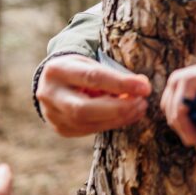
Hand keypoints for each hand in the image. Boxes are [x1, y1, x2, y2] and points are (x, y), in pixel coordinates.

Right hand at [36, 54, 151, 136]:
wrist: (55, 83)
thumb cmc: (81, 70)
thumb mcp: (93, 64)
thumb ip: (115, 75)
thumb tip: (142, 86)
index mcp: (58, 70)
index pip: (92, 78)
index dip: (121, 84)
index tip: (145, 87)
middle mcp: (50, 94)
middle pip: (84, 108)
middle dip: (118, 108)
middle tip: (141, 102)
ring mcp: (52, 115)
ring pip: (87, 123)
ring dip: (119, 117)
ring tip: (139, 108)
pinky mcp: (61, 128)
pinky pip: (90, 130)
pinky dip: (112, 123)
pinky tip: (128, 116)